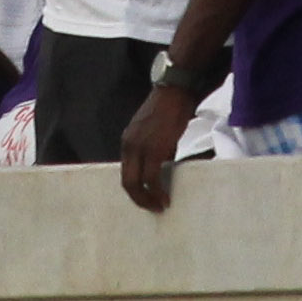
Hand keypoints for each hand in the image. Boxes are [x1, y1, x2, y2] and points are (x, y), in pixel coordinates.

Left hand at [117, 79, 197, 213]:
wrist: (175, 92)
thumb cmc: (169, 109)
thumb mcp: (155, 132)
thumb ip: (154, 151)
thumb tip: (162, 170)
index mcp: (127, 142)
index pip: (125, 173)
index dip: (134, 190)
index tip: (146, 199)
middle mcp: (129, 146)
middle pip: (127, 182)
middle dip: (139, 199)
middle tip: (152, 209)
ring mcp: (140, 148)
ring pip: (137, 183)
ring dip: (148, 199)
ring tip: (159, 206)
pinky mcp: (154, 149)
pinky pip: (152, 178)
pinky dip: (157, 191)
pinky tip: (165, 197)